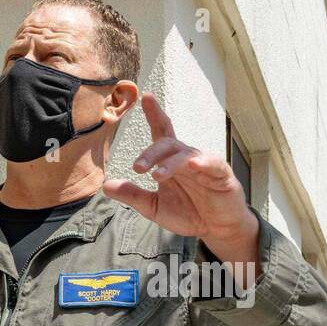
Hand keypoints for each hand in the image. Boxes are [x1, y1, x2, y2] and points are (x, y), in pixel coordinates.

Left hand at [103, 91, 258, 265]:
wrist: (216, 228)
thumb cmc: (188, 212)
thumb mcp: (154, 207)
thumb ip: (133, 196)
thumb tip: (105, 185)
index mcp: (170, 163)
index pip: (161, 134)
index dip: (154, 115)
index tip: (146, 97)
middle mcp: (186, 159)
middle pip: (168, 144)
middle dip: (151, 153)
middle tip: (137, 167)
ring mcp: (204, 165)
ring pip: (186, 154)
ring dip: (170, 164)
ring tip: (157, 175)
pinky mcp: (221, 175)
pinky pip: (212, 164)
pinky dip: (203, 162)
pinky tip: (193, 164)